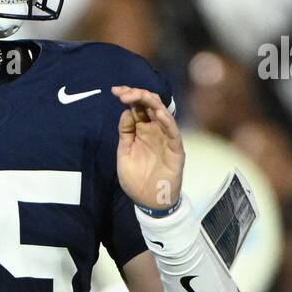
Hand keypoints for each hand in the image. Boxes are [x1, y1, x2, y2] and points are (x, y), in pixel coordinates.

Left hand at [113, 85, 183, 209]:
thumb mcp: (124, 152)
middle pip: (150, 105)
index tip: (115, 91)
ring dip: (151, 102)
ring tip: (139, 95)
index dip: (128, 96)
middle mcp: (155, 130)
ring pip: (163, 113)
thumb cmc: (136, 178)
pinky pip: (173, 132)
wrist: (148, 201)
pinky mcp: (176, 150)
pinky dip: (167, 121)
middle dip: (137, 95)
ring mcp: (166, 138)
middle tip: (123, 92)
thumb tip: (125, 111)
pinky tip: (158, 113)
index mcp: (142, 130)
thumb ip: (125, 132)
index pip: (138, 106)